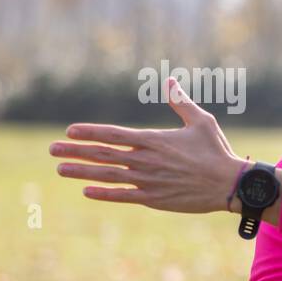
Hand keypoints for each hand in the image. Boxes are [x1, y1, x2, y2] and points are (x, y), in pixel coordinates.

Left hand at [50, 76, 245, 212]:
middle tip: (52, 149)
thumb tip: (171, 81)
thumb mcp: (201, 121)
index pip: (113, 134)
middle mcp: (146, 160)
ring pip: (107, 175)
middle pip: (103, 154)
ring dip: (81, 172)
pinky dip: (103, 193)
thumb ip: (181, 102)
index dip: (89, 132)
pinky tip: (87, 191)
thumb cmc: (217, 151)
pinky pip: (123, 196)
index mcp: (154, 140)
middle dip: (75, 151)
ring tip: (60, 169)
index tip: (70, 130)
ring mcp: (148, 181)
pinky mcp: (154, 199)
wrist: (229, 184)